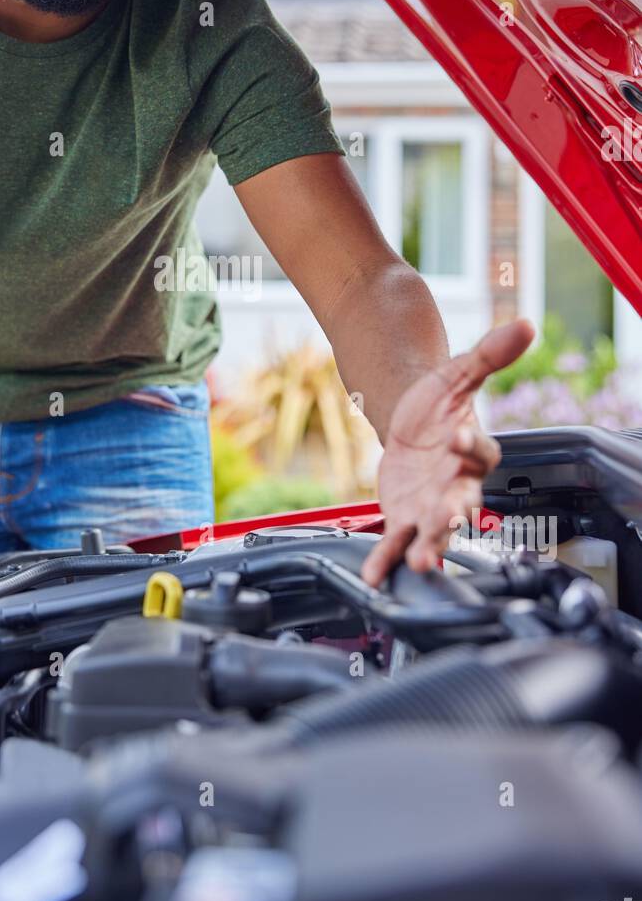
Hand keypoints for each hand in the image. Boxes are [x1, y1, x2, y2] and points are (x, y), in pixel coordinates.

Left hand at [360, 318, 534, 585]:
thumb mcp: (458, 373)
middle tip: (448, 519)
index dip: (470, 445)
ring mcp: (431, 505)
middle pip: (461, 502)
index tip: (457, 437)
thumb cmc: (439, 400)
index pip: (480, 452)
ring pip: (434, 529)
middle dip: (454, 512)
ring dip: (428, 545)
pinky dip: (386, 559)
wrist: (408, 420)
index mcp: (473, 450)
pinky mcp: (405, 518)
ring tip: (420, 560)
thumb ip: (489, 354)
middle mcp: (457, 484)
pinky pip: (397, 542)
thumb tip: (526, 325)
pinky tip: (374, 576)